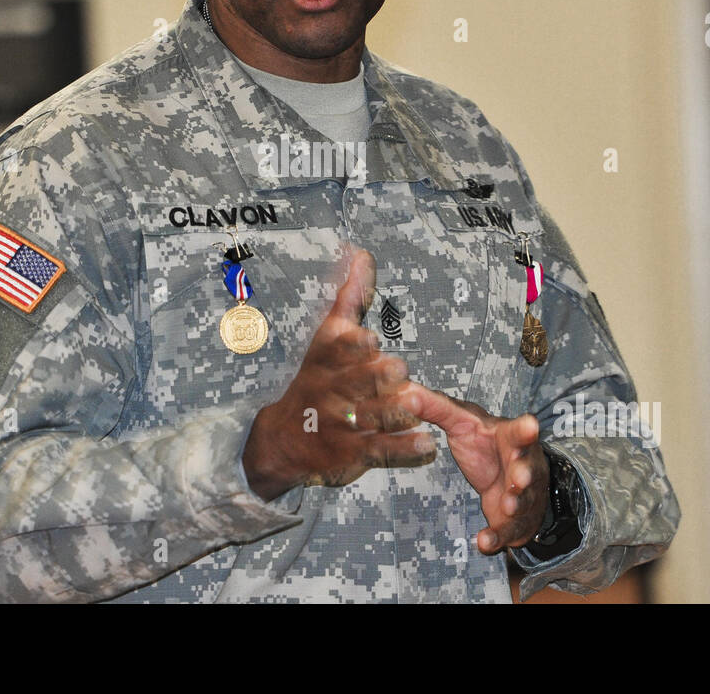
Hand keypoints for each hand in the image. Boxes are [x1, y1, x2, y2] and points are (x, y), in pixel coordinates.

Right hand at [242, 249, 437, 500]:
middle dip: (377, 377)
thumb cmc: (316, 378)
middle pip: (357, 383)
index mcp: (327, 361)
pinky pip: (381, 451)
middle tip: (397, 372)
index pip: (338, 351)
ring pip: (372, 417)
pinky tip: (425, 442)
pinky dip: (404, 448)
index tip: (369, 340)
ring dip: (394, 412)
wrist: (285, 438)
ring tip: (414, 406)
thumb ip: (349, 298)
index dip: (353, 346)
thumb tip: (361, 254)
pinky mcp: (354, 454)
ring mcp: (343, 425)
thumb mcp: (327, 337)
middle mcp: (333, 392)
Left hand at [405, 390, 549, 553]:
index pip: (519, 431)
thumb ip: (436, 408)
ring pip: (522, 501)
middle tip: (519, 477)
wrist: (511, 478)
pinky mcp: (513, 522)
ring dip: (515, 504)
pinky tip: (484, 542)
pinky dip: (497, 537)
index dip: (525, 430)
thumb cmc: (486, 445)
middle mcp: (522, 466)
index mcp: (510, 438)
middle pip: (528, 468)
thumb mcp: (462, 423)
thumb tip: (404, 390)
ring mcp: (521, 496)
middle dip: (524, 473)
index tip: (529, 425)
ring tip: (507, 506)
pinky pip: (507, 531)